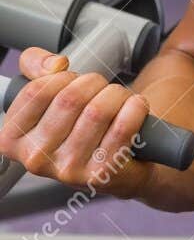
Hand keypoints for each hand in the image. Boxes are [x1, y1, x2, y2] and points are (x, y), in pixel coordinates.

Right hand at [0, 46, 150, 192]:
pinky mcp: (101, 175)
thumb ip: (33, 65)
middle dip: (93, 82)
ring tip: (118, 99)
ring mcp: (68, 170)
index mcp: (13, 139)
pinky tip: (135, 107)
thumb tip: (55, 64)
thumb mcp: (44, 93)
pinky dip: (135, 108)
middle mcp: (36, 159)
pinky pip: (122, 127)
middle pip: (70, 99)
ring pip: (97, 111)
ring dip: (116, 94)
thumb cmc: (76, 128)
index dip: (63, 77)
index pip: (36, 91)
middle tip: (101, 88)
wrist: (117, 167)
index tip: (73, 80)